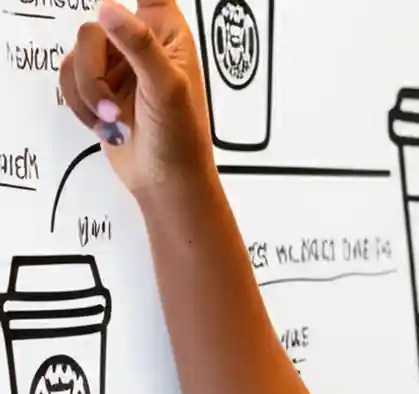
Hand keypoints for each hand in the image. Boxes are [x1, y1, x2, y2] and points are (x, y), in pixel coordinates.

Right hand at [59, 0, 215, 198]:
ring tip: (112, 119)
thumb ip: (140, 45)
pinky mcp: (99, 86)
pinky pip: (68, 77)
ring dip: (87, 93)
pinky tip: (104, 124)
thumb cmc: (180, 136)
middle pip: (94, 28)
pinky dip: (79, 103)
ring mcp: (118, 65)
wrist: (165, 181)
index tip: (110, 7)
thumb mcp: (166, 87)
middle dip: (94, 71)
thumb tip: (108, 9)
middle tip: (113, 105)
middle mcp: (141, 42)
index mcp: (168, 33)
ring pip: (77, 54)